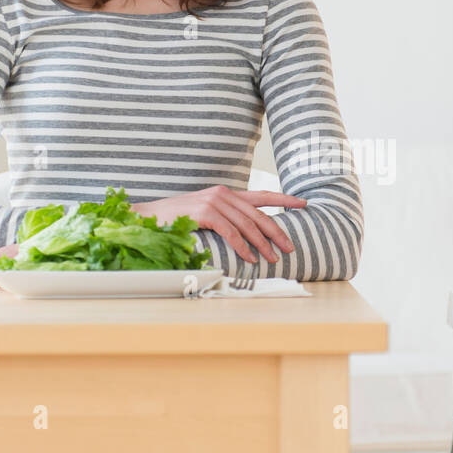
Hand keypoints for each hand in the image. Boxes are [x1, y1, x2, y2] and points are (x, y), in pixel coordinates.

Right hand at [132, 187, 308, 264]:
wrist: (148, 217)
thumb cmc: (177, 220)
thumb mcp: (206, 215)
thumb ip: (227, 219)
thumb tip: (250, 234)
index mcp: (225, 194)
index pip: (261, 195)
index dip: (284, 199)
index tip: (303, 204)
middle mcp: (222, 194)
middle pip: (258, 213)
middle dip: (277, 231)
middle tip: (290, 247)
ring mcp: (214, 202)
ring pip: (247, 224)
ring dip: (262, 243)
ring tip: (274, 257)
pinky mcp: (205, 212)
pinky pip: (230, 232)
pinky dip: (242, 246)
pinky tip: (250, 258)